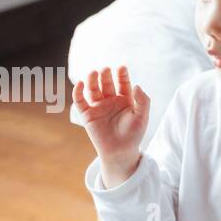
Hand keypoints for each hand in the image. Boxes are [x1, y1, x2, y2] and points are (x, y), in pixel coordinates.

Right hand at [73, 65, 149, 180]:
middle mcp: (111, 101)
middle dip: (106, 76)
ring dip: (92, 80)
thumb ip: (143, 101)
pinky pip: (80, 101)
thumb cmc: (133, 135)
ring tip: (94, 72)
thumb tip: (136, 85)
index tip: (122, 67)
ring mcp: (98, 107)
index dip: (122, 75)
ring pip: (93, 89)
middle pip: (106, 83)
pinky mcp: (87, 114)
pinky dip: (78, 92)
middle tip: (105, 69)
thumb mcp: (142, 117)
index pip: (123, 83)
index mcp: (125, 100)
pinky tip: (80, 83)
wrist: (120, 152)